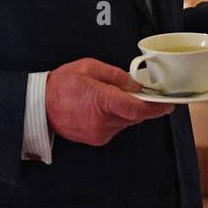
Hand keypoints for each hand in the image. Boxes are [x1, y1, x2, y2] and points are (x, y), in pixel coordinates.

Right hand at [45, 58, 172, 146]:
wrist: (39, 106)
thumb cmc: (62, 84)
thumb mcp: (90, 68)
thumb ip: (116, 75)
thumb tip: (135, 85)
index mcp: (102, 101)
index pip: (137, 109)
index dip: (156, 108)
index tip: (168, 104)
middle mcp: (103, 121)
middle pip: (135, 116)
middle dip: (141, 105)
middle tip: (141, 92)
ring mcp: (99, 133)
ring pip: (126, 122)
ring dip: (127, 111)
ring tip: (112, 97)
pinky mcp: (96, 139)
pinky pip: (116, 128)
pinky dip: (117, 118)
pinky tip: (104, 107)